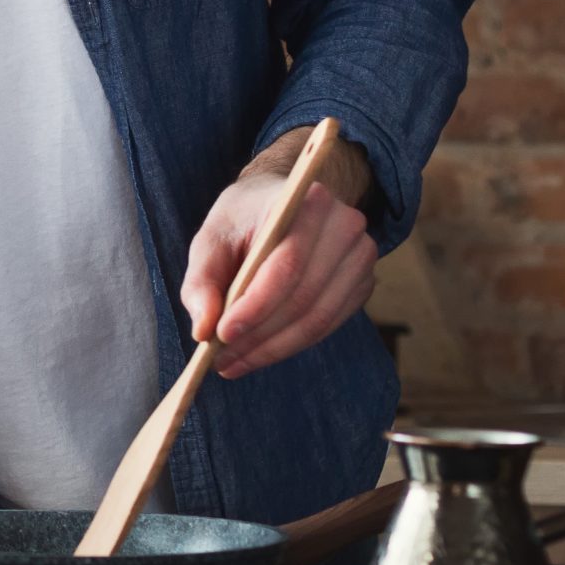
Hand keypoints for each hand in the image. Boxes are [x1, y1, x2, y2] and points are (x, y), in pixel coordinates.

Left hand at [181, 126, 376, 379]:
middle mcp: (344, 226)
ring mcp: (360, 255)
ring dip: (273, 348)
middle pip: (304, 297)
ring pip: (318, 318)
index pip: (286, 265)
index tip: (221, 336)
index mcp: (304, 201)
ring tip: (233, 363)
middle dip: (259, 337)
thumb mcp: (210, 239)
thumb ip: (201, 281)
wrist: (285, 203)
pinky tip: (259, 353)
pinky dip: (292, 344)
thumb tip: (202, 330)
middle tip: (221, 361)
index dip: (255, 306)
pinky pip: (329, 324)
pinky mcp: (362, 282)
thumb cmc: (243, 219)